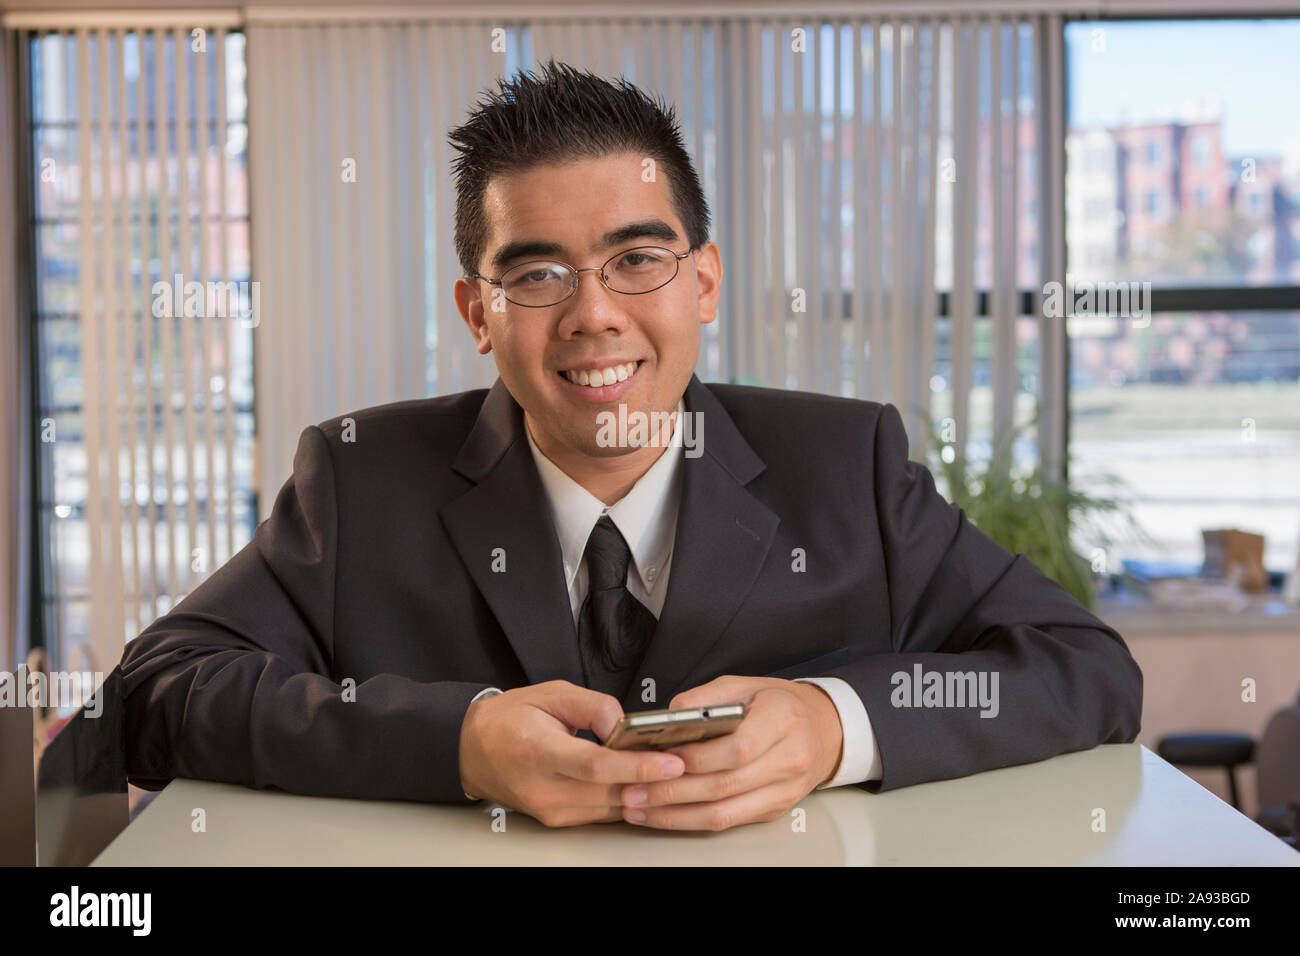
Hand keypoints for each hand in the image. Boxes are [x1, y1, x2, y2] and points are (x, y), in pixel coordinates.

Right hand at [458, 680, 685, 826]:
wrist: (471, 749)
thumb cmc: (509, 719)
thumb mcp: (550, 693)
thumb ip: (593, 705)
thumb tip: (625, 725)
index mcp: (539, 751)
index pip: (596, 766)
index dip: (638, 766)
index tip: (671, 762)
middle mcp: (544, 788)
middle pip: (610, 792)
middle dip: (653, 780)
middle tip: (685, 762)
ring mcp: (550, 810)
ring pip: (611, 808)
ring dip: (642, 791)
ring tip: (669, 769)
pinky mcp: (556, 820)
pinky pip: (601, 813)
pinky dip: (624, 798)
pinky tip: (640, 781)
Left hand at [618, 676, 843, 830]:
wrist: (823, 729)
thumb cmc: (779, 704)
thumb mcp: (744, 685)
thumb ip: (704, 699)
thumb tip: (665, 720)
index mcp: (782, 720)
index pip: (736, 748)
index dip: (695, 757)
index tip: (658, 758)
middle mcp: (788, 759)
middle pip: (724, 785)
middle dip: (672, 791)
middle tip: (633, 790)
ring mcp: (783, 791)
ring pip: (724, 812)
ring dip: (675, 815)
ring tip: (639, 809)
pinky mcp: (774, 810)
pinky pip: (729, 822)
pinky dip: (692, 821)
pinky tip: (664, 815)